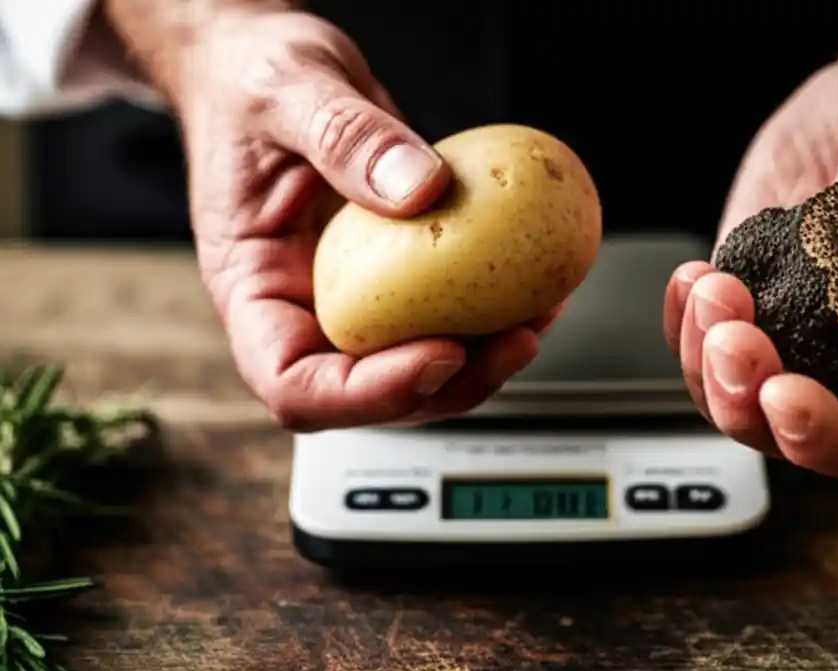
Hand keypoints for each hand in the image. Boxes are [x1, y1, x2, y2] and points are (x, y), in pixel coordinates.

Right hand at [165, 8, 548, 430]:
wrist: (264, 63)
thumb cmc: (250, 81)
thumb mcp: (288, 88)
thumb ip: (346, 137)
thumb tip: (422, 190)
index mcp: (252, 290)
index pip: (294, 383)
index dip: (367, 394)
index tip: (437, 353)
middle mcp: (302, 310)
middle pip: (371, 393)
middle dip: (452, 383)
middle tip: (517, 337)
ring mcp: (353, 300)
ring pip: (421, 366)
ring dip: (487, 357)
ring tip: (542, 312)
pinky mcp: (399, 279)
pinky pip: (447, 314)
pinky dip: (497, 311)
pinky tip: (541, 284)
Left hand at [664, 58, 837, 481]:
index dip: (826, 439)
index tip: (788, 397)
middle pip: (781, 432)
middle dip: (743, 399)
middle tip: (734, 337)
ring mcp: (791, 331)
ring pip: (727, 390)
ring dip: (703, 360)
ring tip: (709, 290)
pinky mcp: (748, 292)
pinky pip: (699, 333)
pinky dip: (683, 318)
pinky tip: (692, 277)